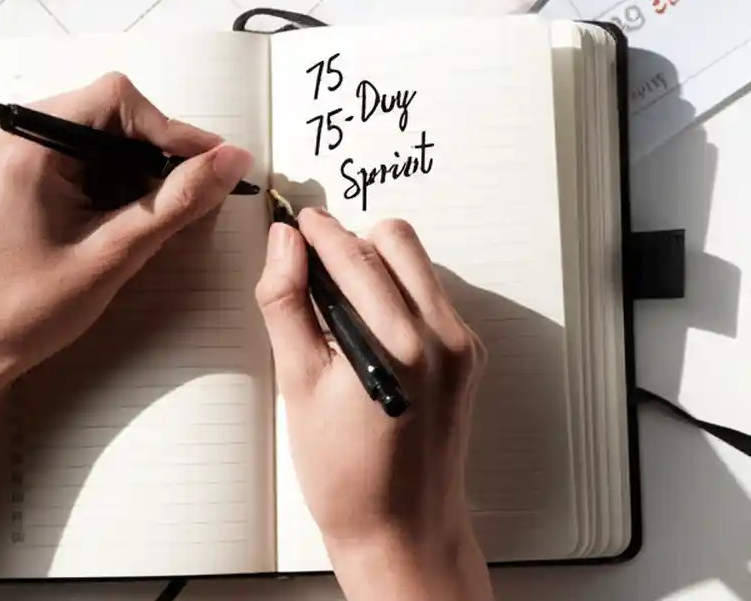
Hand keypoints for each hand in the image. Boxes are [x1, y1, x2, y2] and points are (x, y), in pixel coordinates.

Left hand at [0, 72, 252, 387]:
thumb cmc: (16, 313)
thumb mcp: (111, 255)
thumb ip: (176, 203)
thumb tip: (228, 162)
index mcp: (22, 141)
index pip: (118, 100)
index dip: (174, 131)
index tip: (213, 165)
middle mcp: (4, 131)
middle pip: (106, 112)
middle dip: (151, 156)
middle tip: (184, 201)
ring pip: (90, 135)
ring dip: (127, 173)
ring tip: (137, 225)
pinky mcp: (1, 171)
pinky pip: (67, 156)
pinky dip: (100, 183)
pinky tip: (107, 224)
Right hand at [255, 211, 492, 600]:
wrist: (402, 528)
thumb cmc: (348, 476)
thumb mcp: (297, 385)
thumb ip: (287, 304)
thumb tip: (283, 247)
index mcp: (400, 345)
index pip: (355, 255)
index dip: (318, 232)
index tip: (295, 223)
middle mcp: (442, 338)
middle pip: (396, 242)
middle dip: (350, 243)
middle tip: (312, 267)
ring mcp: (461, 346)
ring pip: (417, 264)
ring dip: (376, 266)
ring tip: (337, 306)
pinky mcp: (467, 356)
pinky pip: (431, 295)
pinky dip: (398, 294)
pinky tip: (367, 330)